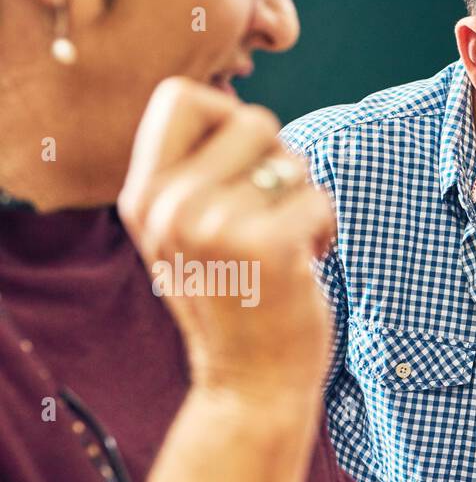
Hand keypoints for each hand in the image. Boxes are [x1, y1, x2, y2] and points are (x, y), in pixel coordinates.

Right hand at [117, 77, 334, 402]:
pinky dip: (326, 228)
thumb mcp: (186, 235)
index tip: (242, 166)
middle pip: (250, 119)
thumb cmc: (235, 303)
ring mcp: (215, 226)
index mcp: (144, 196)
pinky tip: (307, 262)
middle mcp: (171, 206)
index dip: (226, 117)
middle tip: (273, 213)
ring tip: (287, 244)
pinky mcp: (266, 247)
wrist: (249, 385)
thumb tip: (233, 107)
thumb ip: (194, 175)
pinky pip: (319, 199)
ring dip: (304, 201)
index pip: (180, 96)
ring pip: (292, 161)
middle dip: (279, 161)